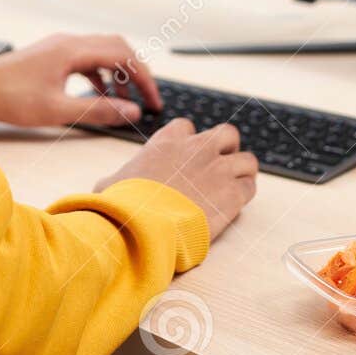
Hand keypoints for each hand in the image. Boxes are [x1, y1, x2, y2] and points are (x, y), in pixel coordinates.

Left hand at [0, 32, 161, 126]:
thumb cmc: (12, 98)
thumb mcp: (58, 110)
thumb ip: (98, 110)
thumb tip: (132, 112)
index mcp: (72, 50)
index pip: (122, 55)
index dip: (144, 78)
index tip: (154, 100)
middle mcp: (69, 42)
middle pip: (117, 47)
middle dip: (136, 72)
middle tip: (148, 98)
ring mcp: (60, 46)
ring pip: (102, 52)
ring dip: (118, 74)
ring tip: (125, 102)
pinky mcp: (53, 55)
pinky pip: (87, 59)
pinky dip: (101, 74)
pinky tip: (102, 94)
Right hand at [94, 119, 257, 239]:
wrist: (145, 226)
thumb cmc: (125, 205)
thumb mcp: (111, 183)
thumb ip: (118, 178)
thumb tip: (106, 187)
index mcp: (168, 140)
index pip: (187, 128)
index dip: (190, 143)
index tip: (187, 158)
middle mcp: (198, 148)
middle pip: (227, 135)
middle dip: (226, 149)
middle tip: (219, 167)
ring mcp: (219, 169)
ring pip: (247, 160)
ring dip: (241, 172)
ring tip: (233, 186)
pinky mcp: (232, 193)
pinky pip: (250, 186)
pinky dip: (244, 194)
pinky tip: (234, 205)